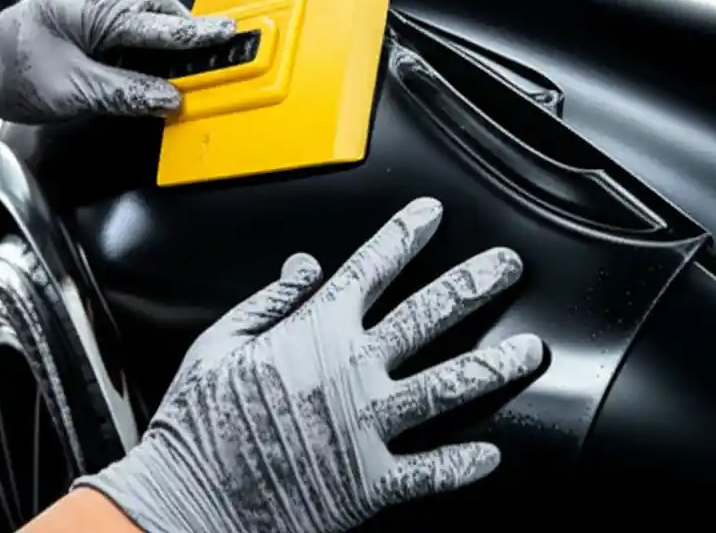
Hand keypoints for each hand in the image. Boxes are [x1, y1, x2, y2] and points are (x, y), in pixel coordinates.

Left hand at [0, 0, 235, 122]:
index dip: (192, 34)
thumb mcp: (70, 93)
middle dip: (185, 28)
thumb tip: (168, 98)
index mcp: (80, 8)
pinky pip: (127, 22)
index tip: (225, 36)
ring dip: (167, 34)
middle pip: (152, 7)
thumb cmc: (5, 78)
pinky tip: (156, 58)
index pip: (150, 24)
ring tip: (190, 57)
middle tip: (216, 47)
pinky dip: (148, 39)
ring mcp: (83, 4)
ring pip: (142, 12)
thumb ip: (124, 93)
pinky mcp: (82, 17)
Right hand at [74, 197, 545, 532]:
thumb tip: (303, 266)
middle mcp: (350, 370)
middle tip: (507, 267)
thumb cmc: (197, 426)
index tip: (432, 214)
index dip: (406, 234)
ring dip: (495, 366)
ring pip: (448, 385)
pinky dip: (464, 463)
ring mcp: (365, 425)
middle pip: (429, 315)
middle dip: (474, 284)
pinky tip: (492, 452)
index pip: (371, 267)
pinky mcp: (370, 481)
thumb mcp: (218, 344)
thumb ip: (268, 301)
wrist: (185, 501)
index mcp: (313, 331)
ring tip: (529, 351)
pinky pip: (431, 470)